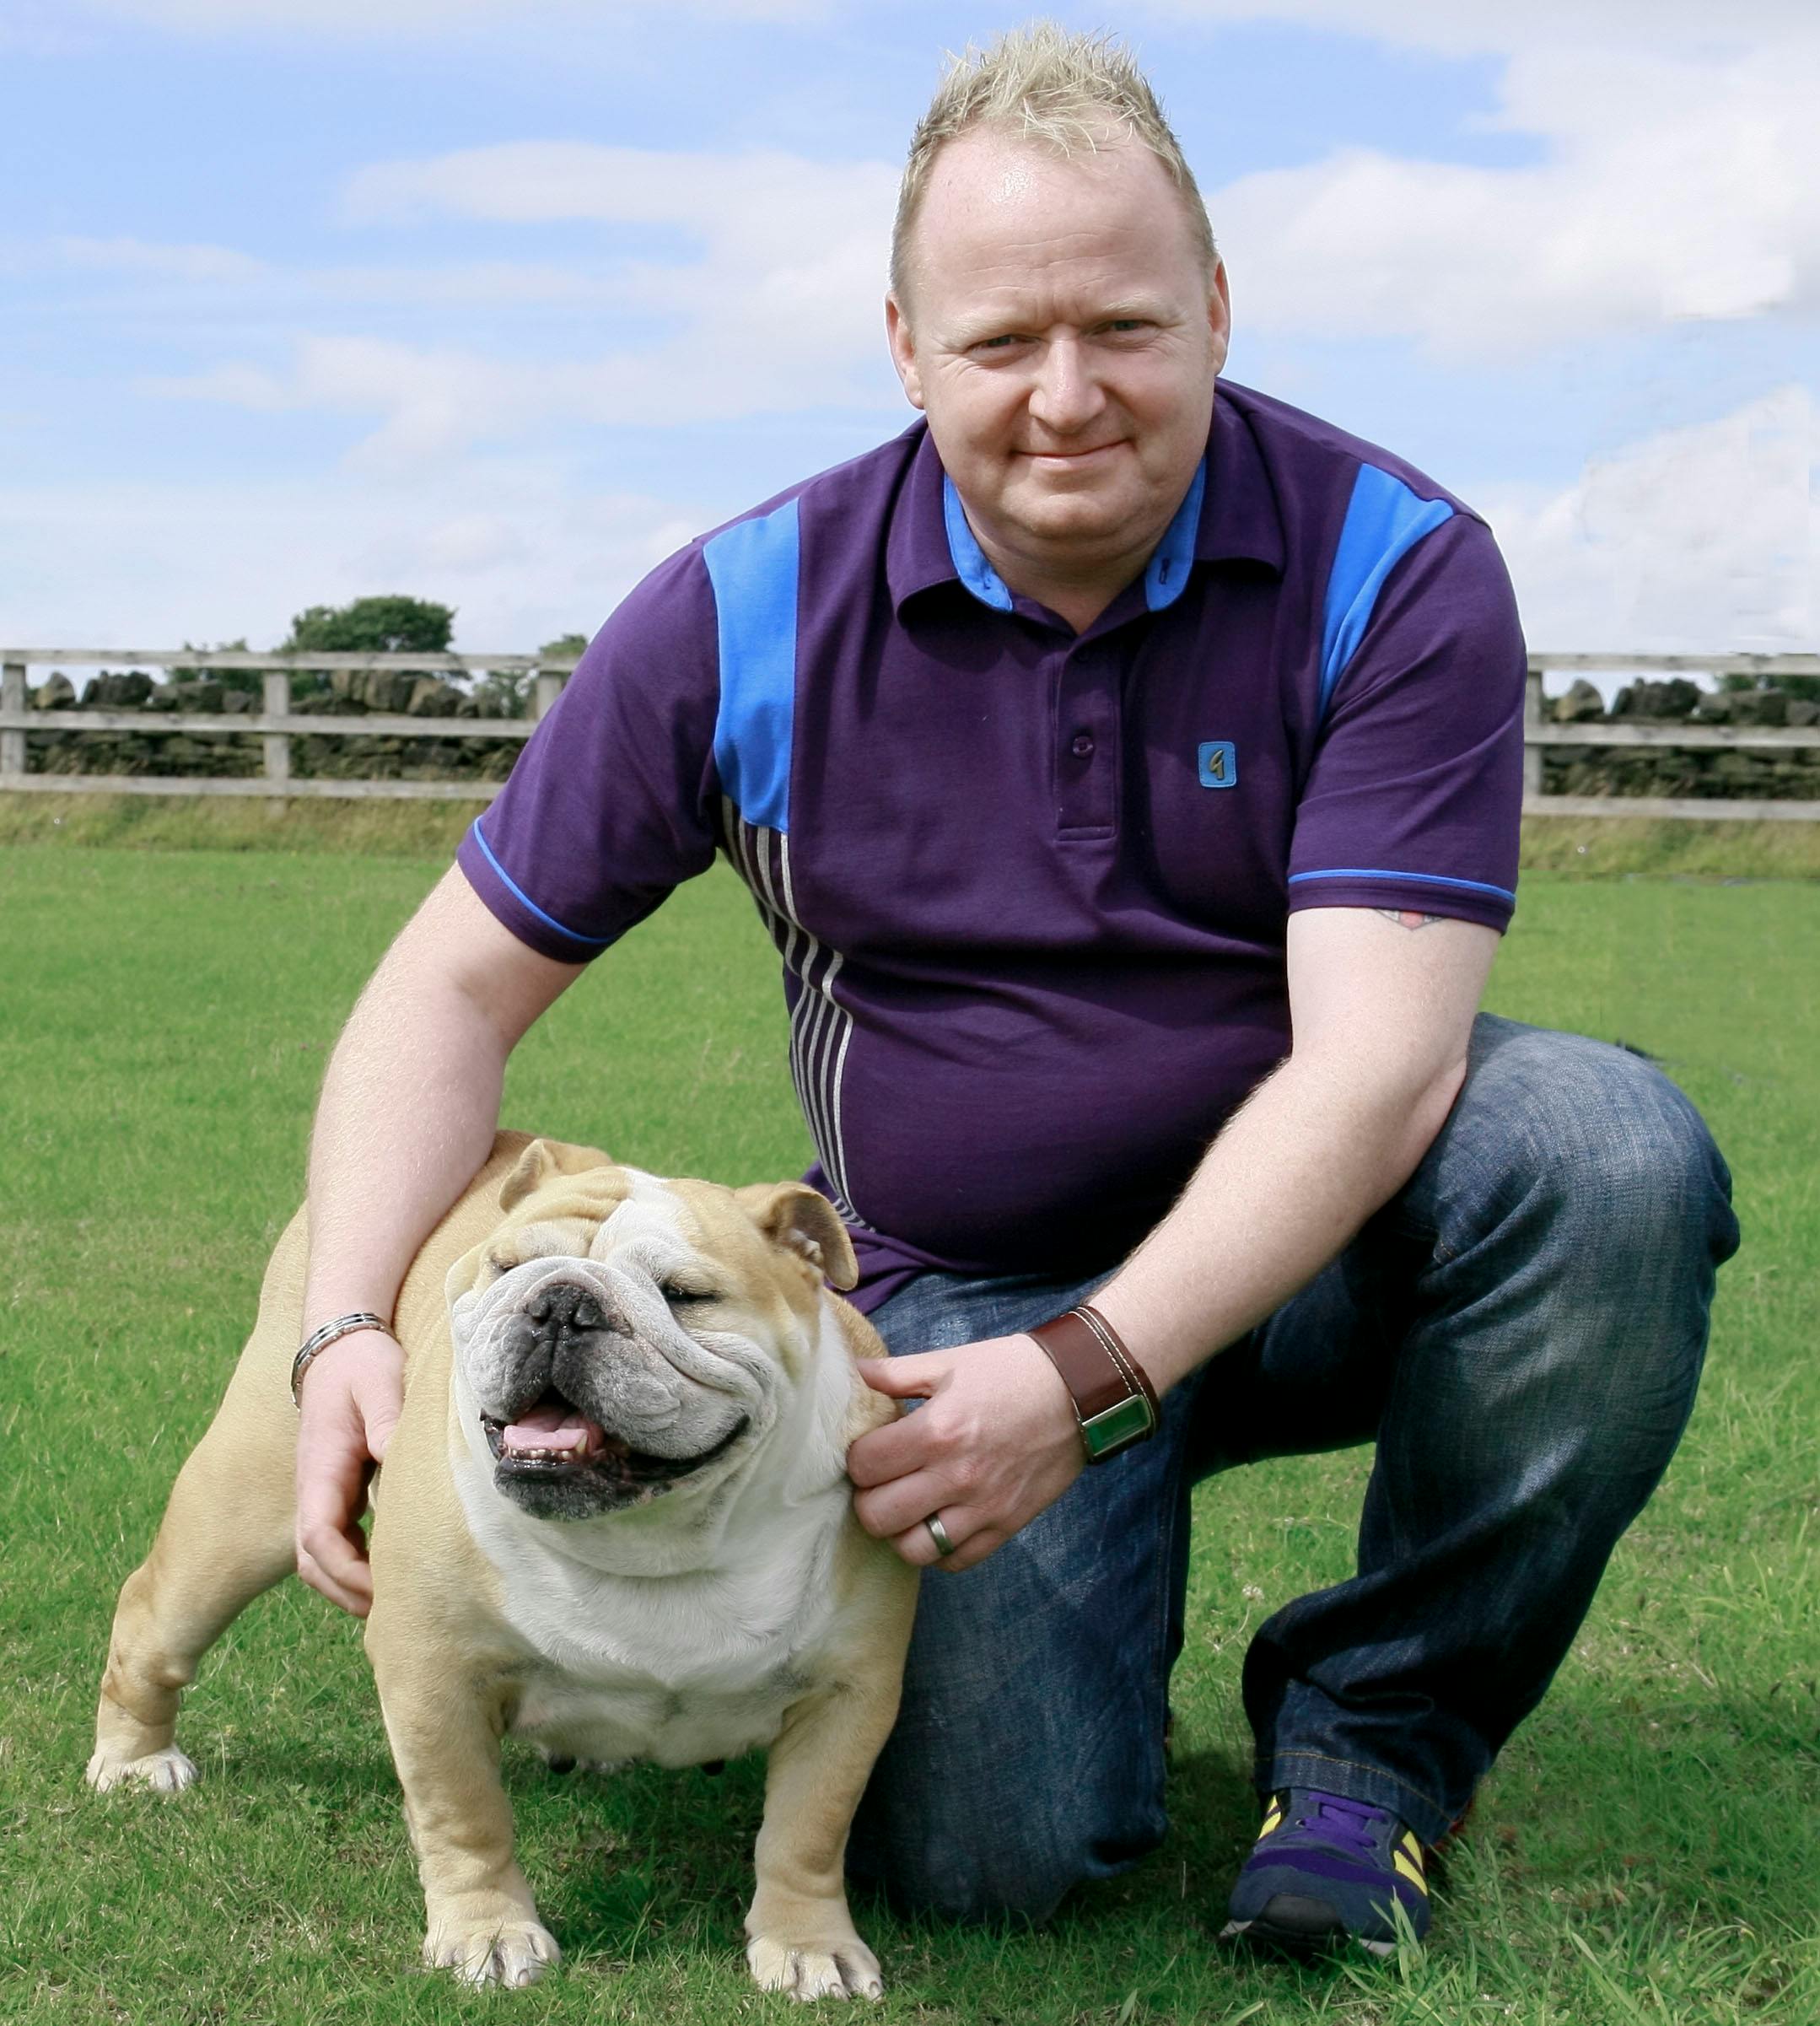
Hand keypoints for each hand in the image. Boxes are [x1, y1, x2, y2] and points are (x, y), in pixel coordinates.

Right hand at [294, 1329, 403, 1614]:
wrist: (339, 1345)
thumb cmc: (363, 1363)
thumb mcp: (379, 1383)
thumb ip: (388, 1421)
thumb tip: (397, 1459)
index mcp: (320, 1468)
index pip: (318, 1536)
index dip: (346, 1570)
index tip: (381, 1587)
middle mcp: (311, 1488)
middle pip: (311, 1561)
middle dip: (345, 1592)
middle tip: (391, 1612)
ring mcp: (319, 1493)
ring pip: (317, 1557)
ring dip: (345, 1585)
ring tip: (391, 1603)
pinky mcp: (333, 1492)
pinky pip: (332, 1542)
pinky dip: (352, 1566)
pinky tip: (388, 1572)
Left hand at [846, 1333, 1083, 1570]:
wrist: (1080, 1391)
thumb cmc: (1011, 1371)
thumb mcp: (949, 1363)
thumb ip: (894, 1373)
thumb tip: (852, 1375)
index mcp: (937, 1431)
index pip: (865, 1466)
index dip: (857, 1459)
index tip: (869, 1450)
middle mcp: (957, 1476)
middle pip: (879, 1517)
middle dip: (868, 1500)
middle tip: (879, 1482)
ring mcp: (984, 1507)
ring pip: (913, 1550)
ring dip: (900, 1531)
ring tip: (905, 1507)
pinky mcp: (1007, 1525)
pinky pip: (956, 1560)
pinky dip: (939, 1549)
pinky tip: (938, 1522)